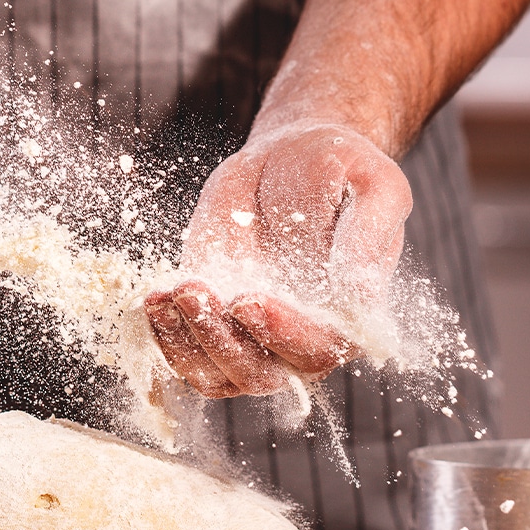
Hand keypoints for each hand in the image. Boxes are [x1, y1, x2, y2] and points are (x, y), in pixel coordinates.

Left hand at [144, 124, 411, 397]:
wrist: (291, 154)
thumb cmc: (341, 168)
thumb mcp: (373, 187)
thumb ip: (368, 238)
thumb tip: (360, 296)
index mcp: (347, 318)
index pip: (316, 349)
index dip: (281, 334)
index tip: (247, 301)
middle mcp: (298, 338)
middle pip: (260, 375)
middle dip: (222, 342)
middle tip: (195, 292)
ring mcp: (250, 333)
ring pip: (216, 374)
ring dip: (186, 343)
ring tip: (169, 294)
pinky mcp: (212, 316)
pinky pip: (184, 352)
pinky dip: (165, 334)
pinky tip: (155, 297)